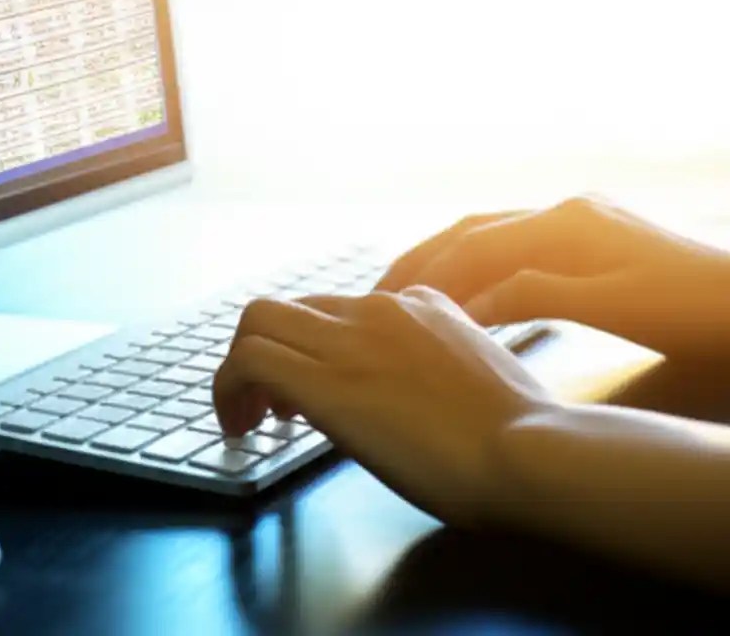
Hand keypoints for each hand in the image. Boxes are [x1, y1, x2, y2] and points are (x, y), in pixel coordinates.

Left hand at [214, 287, 554, 527]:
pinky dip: (228, 390)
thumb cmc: (522, 437)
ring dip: (238, 370)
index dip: (313, 351)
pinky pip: (247, 361)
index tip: (309, 397)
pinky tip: (240, 428)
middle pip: (289, 308)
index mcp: (420, 305)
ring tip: (245, 420)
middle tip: (266, 407)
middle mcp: (378, 310)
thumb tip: (405, 400)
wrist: (528, 452)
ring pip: (257, 321)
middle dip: (265, 352)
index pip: (338, 311)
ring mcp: (349, 340)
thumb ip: (438, 371)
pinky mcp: (324, 380)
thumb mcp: (480, 380)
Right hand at [376, 196, 729, 358]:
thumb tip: (467, 303)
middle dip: (422, 261)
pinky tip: (466, 296)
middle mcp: (565, 211)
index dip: (426, 275)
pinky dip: (480, 269)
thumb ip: (534, 296)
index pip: (475, 245)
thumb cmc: (690, 312)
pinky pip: (515, 248)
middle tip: (374, 297)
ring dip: (446, 263)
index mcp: (567, 223)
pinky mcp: (590, 238)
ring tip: (405, 296)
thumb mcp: (610, 306)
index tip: (385, 307)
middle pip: (472, 230)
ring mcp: (578, 220)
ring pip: (490, 235)